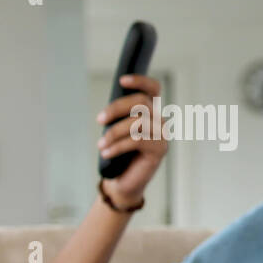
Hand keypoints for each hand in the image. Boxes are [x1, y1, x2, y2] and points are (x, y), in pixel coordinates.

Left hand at [97, 74, 169, 208]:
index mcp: (150, 113)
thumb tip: (109, 109)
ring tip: (101, 145)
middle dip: (116, 109)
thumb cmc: (118, 155)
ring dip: (114, 133)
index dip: (140, 81)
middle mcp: (159, 121)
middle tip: (99, 120)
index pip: (153, 89)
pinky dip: (117, 146)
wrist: (122, 182)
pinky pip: (137, 140)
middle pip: (141, 103)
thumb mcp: (116, 132)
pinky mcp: (159, 150)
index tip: (122, 80)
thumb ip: (119, 117)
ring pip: (137, 123)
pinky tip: (106, 153)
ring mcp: (162, 135)